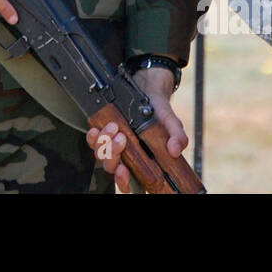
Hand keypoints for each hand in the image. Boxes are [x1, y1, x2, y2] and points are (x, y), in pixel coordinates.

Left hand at [86, 66, 186, 192]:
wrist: (149, 90)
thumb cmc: (159, 112)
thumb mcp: (172, 123)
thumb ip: (177, 137)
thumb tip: (174, 150)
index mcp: (142, 160)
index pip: (128, 181)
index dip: (123, 181)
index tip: (124, 170)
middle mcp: (125, 155)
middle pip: (111, 167)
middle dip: (113, 156)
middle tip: (122, 139)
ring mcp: (112, 144)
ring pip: (100, 154)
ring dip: (104, 142)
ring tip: (114, 127)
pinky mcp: (104, 132)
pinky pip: (93, 140)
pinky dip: (93, 136)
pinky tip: (97, 129)